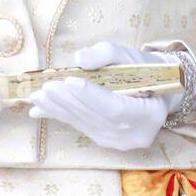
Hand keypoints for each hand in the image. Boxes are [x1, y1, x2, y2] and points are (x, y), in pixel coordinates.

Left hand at [27, 40, 175, 151]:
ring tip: (37, 95)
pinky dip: (59, 116)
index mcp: (150, 115)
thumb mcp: (131, 55)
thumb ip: (107, 53)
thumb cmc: (146, 70)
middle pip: (95, 118)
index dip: (91, 96)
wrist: (158, 90)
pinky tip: (38, 110)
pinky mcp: (105, 141)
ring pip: (84, 124)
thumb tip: (80, 58)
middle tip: (45, 87)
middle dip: (68, 102)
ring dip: (58, 109)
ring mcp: (119, 142)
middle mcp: (134, 135)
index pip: (116, 108)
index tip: (69, 80)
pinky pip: (80, 127)